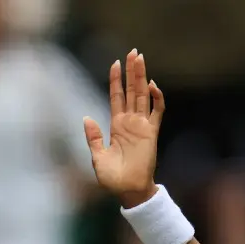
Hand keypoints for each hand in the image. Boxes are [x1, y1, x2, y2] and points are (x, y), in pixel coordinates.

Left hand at [84, 49, 163, 208]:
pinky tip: (152, 86)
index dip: (116, 80)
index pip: (116, 97)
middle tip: (133, 52)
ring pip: (143, 95)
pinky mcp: (152, 133)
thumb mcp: (97, 157)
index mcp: (116, 126)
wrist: (129, 191)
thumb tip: (86, 118)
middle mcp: (130, 122)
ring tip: (140, 58)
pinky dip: (157, 98)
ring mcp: (142, 126)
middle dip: (132, 71)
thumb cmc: (112, 178)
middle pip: (131, 91)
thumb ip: (93, 137)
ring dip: (142, 77)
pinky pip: (158, 111)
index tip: (116, 63)